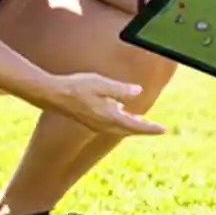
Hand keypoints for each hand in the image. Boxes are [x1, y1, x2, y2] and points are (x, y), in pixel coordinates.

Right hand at [47, 73, 165, 136]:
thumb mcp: (102, 84)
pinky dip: (120, 120)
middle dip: (143, 128)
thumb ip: (120, 90)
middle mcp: (103, 124)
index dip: (150, 128)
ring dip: (132, 125)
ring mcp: (95, 124)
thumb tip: (138, 91)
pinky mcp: (89, 119)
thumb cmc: (77, 87)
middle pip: (128, 129)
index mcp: (109, 116)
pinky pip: (110, 123)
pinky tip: (119, 111)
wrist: (53, 95)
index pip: (135, 125)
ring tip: (142, 122)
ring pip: (119, 127)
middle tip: (157, 128)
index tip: (163, 130)